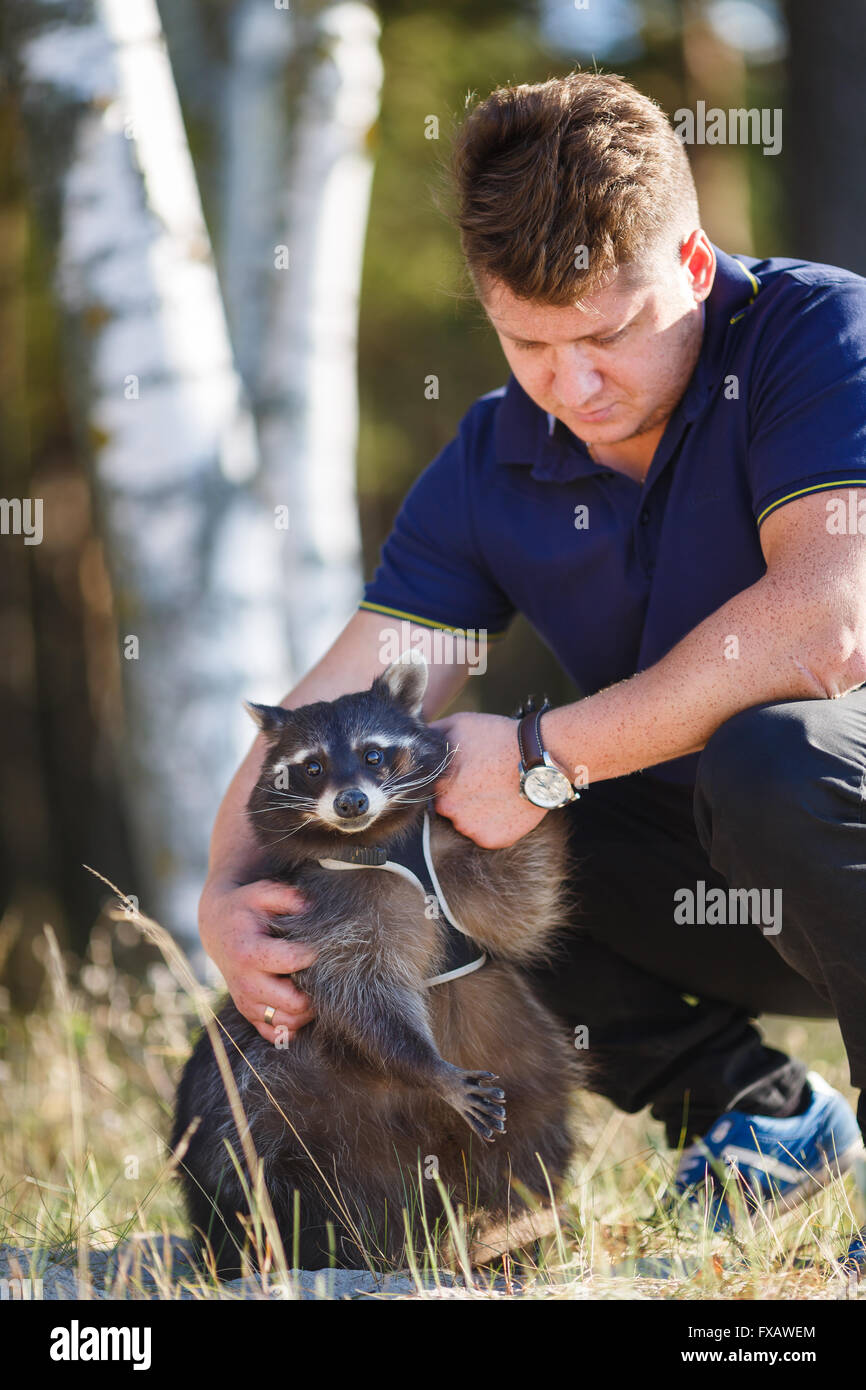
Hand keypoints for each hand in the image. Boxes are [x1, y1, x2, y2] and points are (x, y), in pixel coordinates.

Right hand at [198, 877, 317, 1043]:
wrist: (217, 929)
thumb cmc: (245, 909)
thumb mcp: (262, 892)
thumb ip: (288, 896)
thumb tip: (311, 906)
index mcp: (249, 953)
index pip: (293, 962)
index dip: (314, 955)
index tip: (321, 947)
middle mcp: (246, 984)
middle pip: (294, 1004)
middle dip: (316, 992)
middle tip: (325, 975)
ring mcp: (247, 1003)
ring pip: (288, 1023)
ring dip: (308, 1011)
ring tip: (317, 989)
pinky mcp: (249, 1014)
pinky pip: (275, 1034)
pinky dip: (293, 1026)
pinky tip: (303, 1006)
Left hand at [430, 710, 547, 847]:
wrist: (540, 758)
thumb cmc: (499, 737)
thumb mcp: (460, 723)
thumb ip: (432, 735)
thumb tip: (415, 741)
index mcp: (437, 784)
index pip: (431, 789)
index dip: (447, 781)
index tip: (463, 773)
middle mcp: (448, 810)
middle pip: (448, 808)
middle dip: (460, 798)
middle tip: (481, 782)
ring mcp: (470, 828)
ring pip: (467, 823)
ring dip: (476, 813)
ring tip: (496, 793)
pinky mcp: (492, 840)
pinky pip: (487, 835)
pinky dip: (495, 825)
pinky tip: (505, 806)